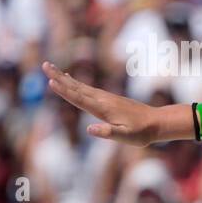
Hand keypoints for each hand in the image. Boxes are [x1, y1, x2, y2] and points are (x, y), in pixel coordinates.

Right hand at [42, 62, 162, 146]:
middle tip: (44, 65)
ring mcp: (105, 98)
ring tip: (51, 68)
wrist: (157, 122)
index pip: (80, 98)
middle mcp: (102, 100)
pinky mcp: (108, 99)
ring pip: (81, 86)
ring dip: (64, 77)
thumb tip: (89, 129)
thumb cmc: (142, 133)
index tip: (51, 81)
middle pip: (77, 87)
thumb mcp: (126, 137)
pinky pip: (87, 88)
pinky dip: (75, 82)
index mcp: (103, 109)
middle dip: (59, 77)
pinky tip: (70, 79)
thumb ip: (108, 133)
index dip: (65, 91)